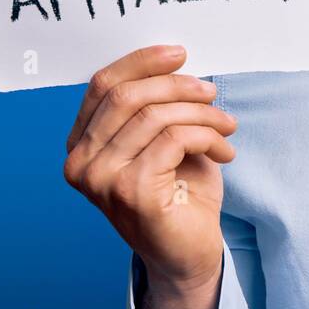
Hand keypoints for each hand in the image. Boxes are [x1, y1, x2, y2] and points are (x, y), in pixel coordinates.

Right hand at [63, 45, 238, 294]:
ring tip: (226, 126)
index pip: (103, 85)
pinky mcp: (131, 192)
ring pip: (155, 116)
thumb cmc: (178, 194)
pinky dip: (207, 137)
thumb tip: (175, 62)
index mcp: (81, 145)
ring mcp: (102, 180)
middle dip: (177, 85)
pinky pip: (175, 140)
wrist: (188, 255)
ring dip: (202, 115)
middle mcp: (81, 163)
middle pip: (128, 96)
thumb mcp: (162, 140)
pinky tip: (224, 152)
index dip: (142, 62)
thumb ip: (155, 106)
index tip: (180, 53)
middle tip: (212, 93)